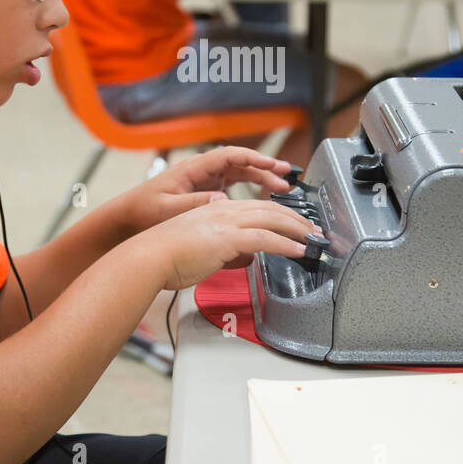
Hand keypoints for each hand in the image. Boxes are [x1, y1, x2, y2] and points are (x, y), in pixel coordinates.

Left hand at [120, 146, 296, 235]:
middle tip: (286, 176)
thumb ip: (195, 203)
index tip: (272, 165)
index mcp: (193, 168)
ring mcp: (204, 180)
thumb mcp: (168, 209)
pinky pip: (233, 185)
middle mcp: (202, 171)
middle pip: (240, 163)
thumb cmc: (143, 211)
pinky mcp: (205, 192)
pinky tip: (263, 199)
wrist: (127, 219)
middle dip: (264, 167)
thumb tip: (222, 199)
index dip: (253, 158)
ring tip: (282, 187)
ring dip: (261, 179)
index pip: (230, 155)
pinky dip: (250, 190)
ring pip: (239, 174)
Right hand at [141, 196, 321, 290]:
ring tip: (313, 239)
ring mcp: (227, 221)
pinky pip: (267, 238)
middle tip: (313, 230)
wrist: (149, 257)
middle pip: (270, 208)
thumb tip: (245, 257)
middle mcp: (224, 209)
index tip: (295, 223)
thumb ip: (226, 250)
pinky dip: (287, 244)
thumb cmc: (166, 257)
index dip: (280, 214)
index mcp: (216, 208)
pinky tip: (300, 250)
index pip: (257, 206)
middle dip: (296, 219)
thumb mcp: (202, 248)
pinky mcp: (228, 238)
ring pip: (273, 219)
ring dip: (298, 229)